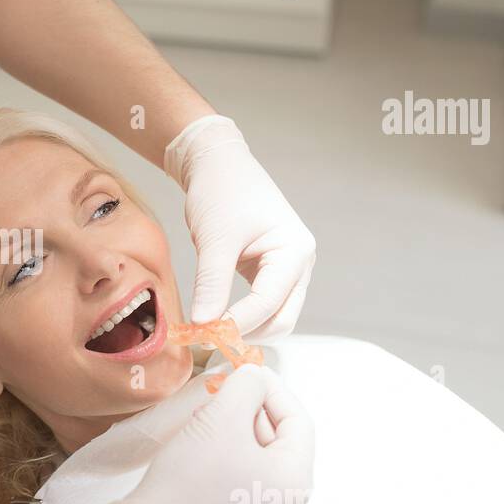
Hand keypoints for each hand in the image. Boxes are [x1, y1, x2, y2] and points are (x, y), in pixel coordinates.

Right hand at [74, 365, 314, 503]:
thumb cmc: (192, 477)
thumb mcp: (222, 418)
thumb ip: (246, 387)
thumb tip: (254, 378)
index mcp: (296, 481)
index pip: (299, 422)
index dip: (274, 389)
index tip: (247, 369)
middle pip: (279, 442)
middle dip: (251, 409)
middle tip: (223, 388)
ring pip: (258, 460)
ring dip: (236, 430)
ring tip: (206, 413)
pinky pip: (242, 480)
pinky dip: (227, 455)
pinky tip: (200, 442)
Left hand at [165, 114, 315, 340]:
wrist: (218, 165)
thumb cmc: (222, 191)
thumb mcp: (215, 238)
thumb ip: (211, 283)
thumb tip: (203, 324)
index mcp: (295, 252)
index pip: (269, 303)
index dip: (237, 323)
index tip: (204, 334)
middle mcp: (299, 264)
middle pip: (282, 319)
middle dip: (248, 333)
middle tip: (208, 339)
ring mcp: (288, 270)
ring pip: (274, 317)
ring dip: (246, 328)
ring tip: (209, 330)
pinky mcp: (270, 272)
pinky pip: (262, 306)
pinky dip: (242, 316)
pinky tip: (216, 318)